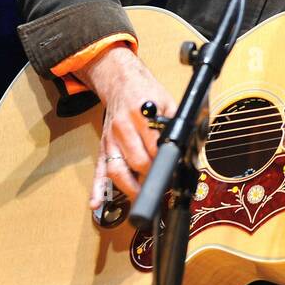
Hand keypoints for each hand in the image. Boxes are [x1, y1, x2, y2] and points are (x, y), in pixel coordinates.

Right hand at [75, 46, 176, 209]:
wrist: (121, 81)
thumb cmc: (146, 93)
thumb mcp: (168, 102)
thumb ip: (176, 124)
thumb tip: (187, 146)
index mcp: (141, 115)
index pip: (153, 148)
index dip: (164, 164)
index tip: (172, 174)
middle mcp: (122, 128)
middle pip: (136, 162)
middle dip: (151, 178)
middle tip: (162, 186)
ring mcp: (110, 139)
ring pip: (116, 170)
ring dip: (130, 188)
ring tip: (142, 198)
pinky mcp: (103, 147)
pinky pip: (98, 170)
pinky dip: (97, 188)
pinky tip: (97, 202)